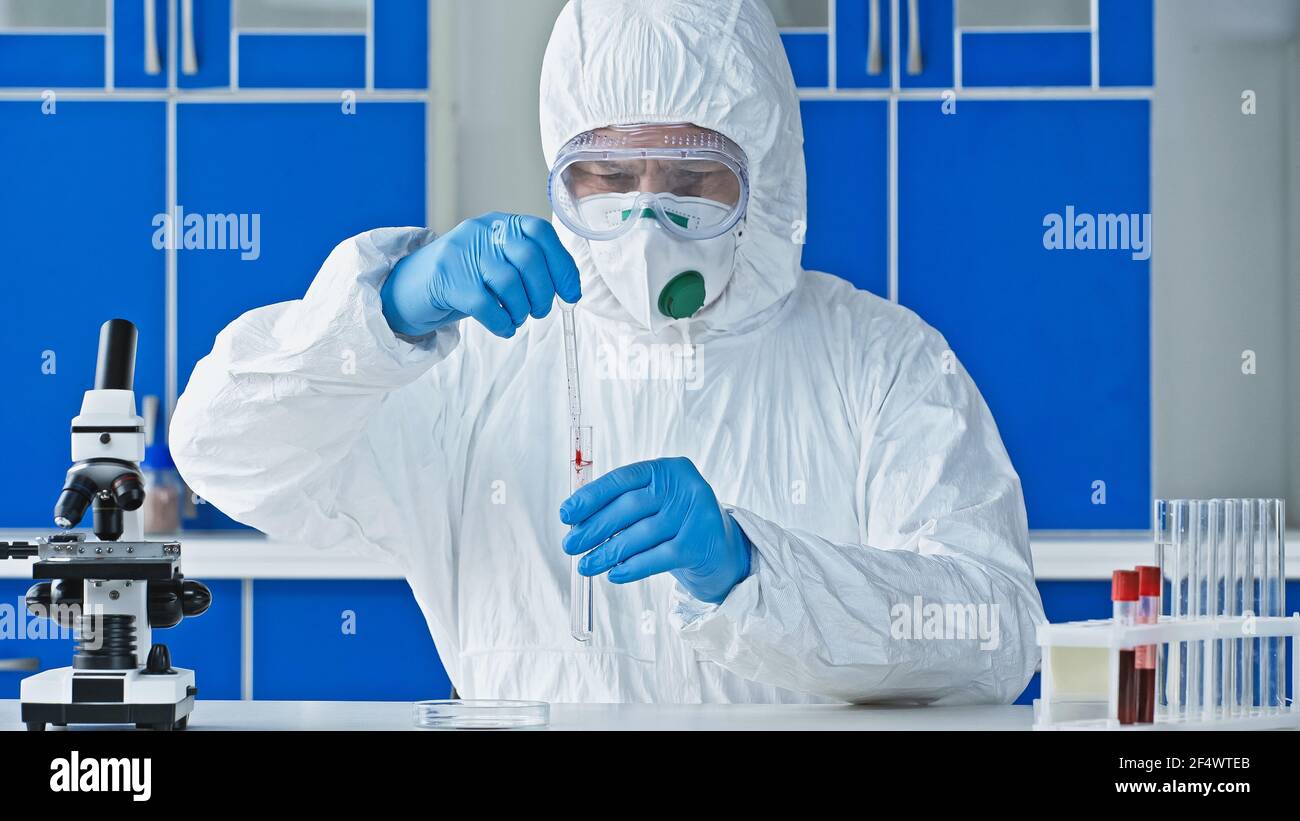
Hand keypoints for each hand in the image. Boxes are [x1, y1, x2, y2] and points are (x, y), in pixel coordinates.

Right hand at [381, 213, 580, 336]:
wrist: (411, 285)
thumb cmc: (465, 276)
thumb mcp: (497, 259)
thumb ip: (528, 264)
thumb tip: (569, 288)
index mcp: (499, 223)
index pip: (540, 233)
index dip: (561, 265)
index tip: (570, 293)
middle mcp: (482, 231)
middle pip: (529, 259)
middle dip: (544, 293)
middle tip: (540, 311)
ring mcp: (462, 254)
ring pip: (510, 283)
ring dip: (522, 309)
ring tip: (517, 318)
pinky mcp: (448, 280)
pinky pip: (487, 305)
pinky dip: (502, 322)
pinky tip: (503, 327)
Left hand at [559, 457, 752, 603]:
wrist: (720, 548)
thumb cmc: (675, 523)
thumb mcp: (653, 504)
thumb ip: (621, 506)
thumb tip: (576, 523)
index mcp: (666, 469)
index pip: (622, 479)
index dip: (591, 497)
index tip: (566, 515)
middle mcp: (683, 487)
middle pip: (629, 507)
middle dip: (594, 528)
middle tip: (570, 545)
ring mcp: (695, 514)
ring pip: (641, 535)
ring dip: (608, 552)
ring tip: (586, 566)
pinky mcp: (699, 543)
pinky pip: (658, 557)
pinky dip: (633, 567)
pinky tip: (615, 574)